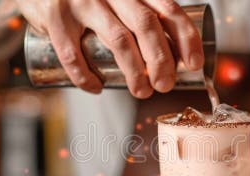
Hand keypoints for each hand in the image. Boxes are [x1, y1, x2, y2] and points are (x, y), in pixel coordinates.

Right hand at [15, 0, 203, 96]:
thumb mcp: (118, 0)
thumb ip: (140, 18)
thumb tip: (173, 59)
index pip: (169, 9)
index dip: (186, 37)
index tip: (194, 64)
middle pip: (147, 25)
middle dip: (162, 60)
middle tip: (166, 85)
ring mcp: (83, 0)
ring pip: (118, 39)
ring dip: (134, 71)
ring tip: (142, 92)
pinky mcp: (55, 14)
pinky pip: (73, 53)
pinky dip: (86, 76)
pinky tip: (96, 88)